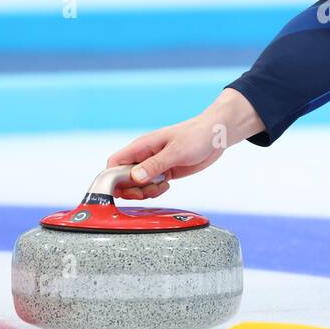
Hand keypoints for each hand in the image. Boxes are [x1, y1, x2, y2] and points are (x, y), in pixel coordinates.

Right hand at [105, 89, 263, 200]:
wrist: (216, 135)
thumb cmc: (196, 135)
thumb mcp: (176, 152)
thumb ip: (154, 165)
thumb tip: (134, 178)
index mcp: (142, 146)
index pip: (115, 163)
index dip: (113, 179)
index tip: (124, 191)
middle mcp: (145, 156)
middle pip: (124, 178)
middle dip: (131, 190)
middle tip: (146, 193)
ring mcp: (154, 164)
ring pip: (137, 185)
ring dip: (145, 192)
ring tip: (161, 187)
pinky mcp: (165, 172)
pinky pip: (151, 186)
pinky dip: (155, 191)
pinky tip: (166, 185)